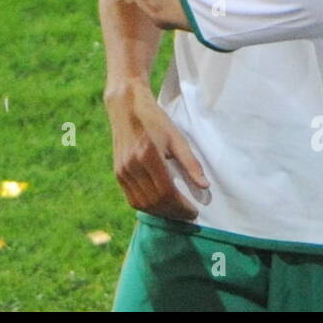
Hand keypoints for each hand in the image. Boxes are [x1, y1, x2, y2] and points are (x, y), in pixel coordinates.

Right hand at [104, 83, 208, 220]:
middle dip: (174, 213)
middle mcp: (133, 165)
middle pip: (155, 201)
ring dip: (161, 213)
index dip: (182, 207)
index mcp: (149, 155)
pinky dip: (147, 206)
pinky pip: (132, 199)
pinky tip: (159, 205)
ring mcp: (123, 171)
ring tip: (175, 212)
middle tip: (187, 215)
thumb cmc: (155, 120)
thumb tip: (205, 186)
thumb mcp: (177, 138)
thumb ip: (191, 163)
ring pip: (142, 204)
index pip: (167, 192)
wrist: (126, 108)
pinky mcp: (118, 173)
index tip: (194, 212)